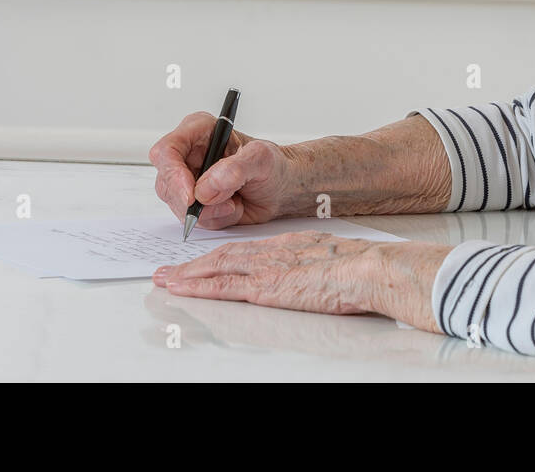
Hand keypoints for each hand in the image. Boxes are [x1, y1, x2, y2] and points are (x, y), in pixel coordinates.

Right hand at [149, 112, 298, 229]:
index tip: (192, 197)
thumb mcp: (263, 160)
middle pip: (166, 182)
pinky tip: (232, 208)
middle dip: (194, 202)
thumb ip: (236, 169)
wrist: (280, 189)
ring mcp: (186, 179)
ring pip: (177, 204)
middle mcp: (187, 154)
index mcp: (199, 131)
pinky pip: (190, 219)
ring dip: (209, 212)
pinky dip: (214, 219)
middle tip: (227, 205)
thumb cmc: (273, 166)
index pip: (167, 151)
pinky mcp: (192, 201)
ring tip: (235, 203)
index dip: (174, 175)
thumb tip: (206, 187)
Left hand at [152, 233, 451, 331]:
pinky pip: (223, 286)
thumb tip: (316, 274)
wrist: (369, 268)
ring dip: (188, 275)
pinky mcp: (267, 286)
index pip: (246, 251)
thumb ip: (317, 265)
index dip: (220, 256)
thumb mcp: (334, 258)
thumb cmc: (362, 267)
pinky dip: (198, 287)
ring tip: (166, 280)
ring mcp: (268, 268)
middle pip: (225, 257)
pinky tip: (182, 289)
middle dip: (194, 265)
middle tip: (169, 270)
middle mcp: (273, 252)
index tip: (204, 262)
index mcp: (289, 245)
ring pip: (217, 268)